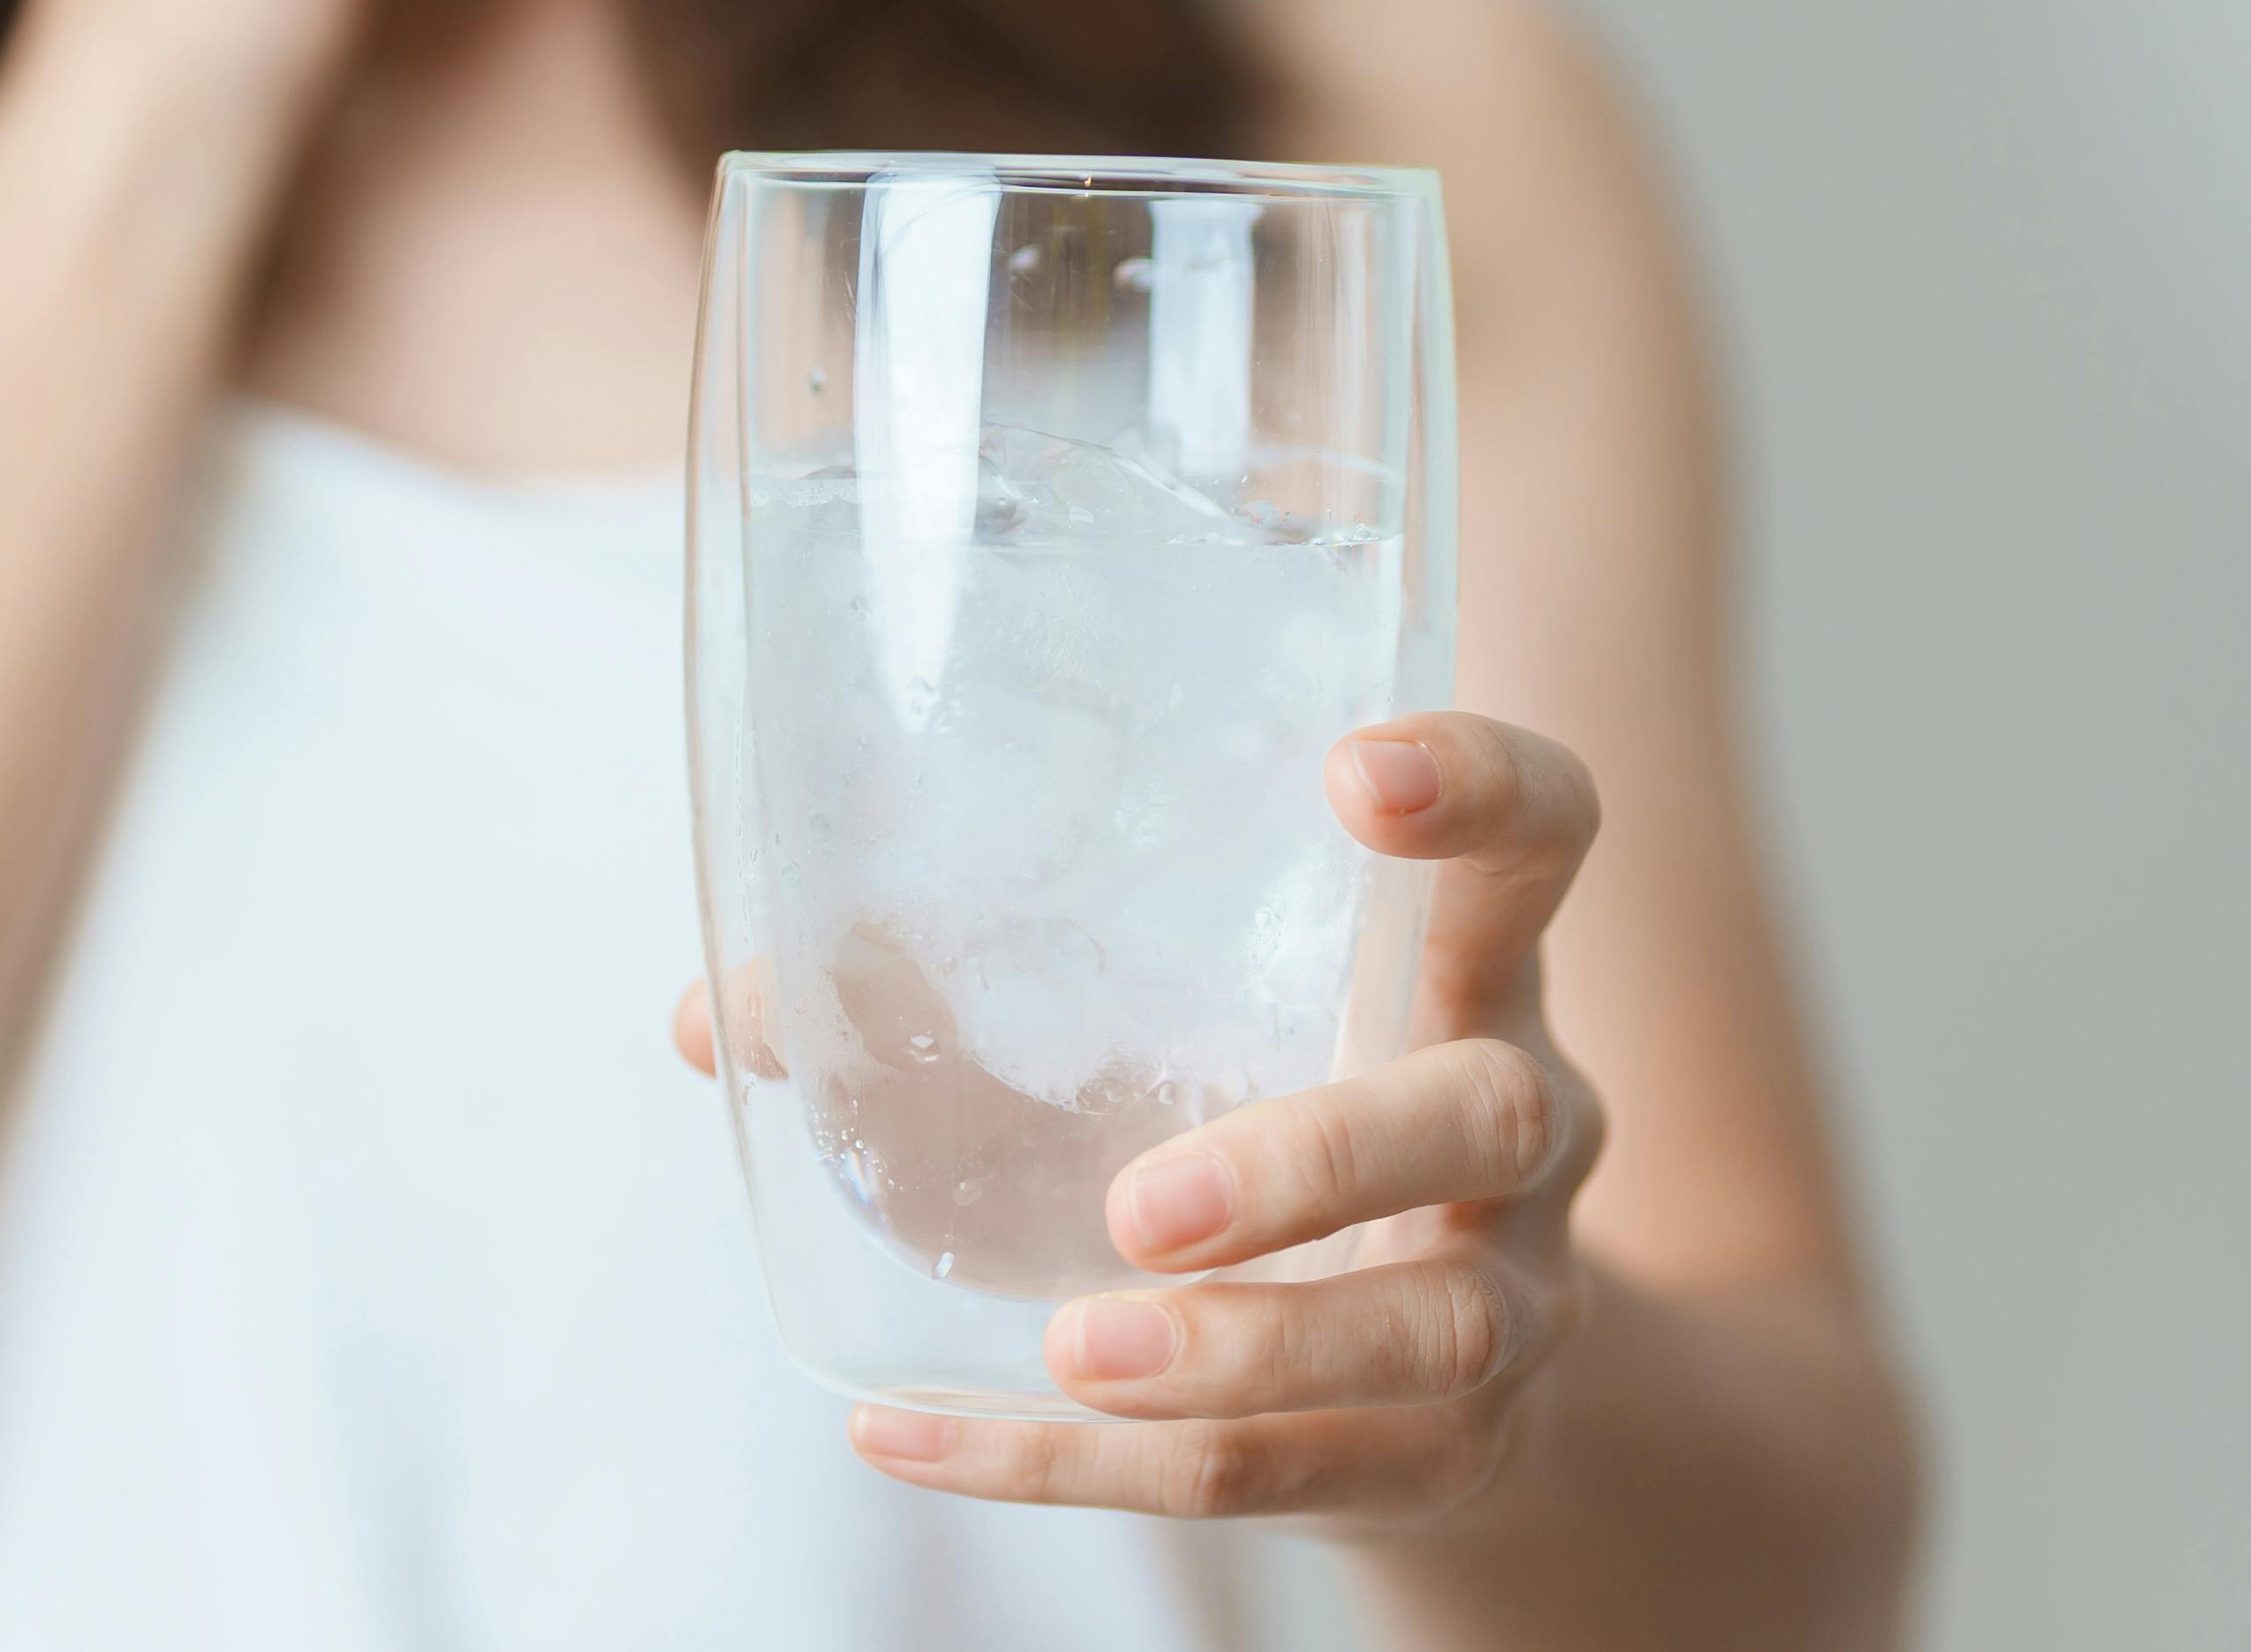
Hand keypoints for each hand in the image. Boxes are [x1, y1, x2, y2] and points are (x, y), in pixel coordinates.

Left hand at [673, 712, 1608, 1525]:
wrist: (1464, 1386)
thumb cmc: (1275, 1134)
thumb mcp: (1179, 1038)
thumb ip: (956, 1002)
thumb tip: (712, 1009)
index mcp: (1460, 970)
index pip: (1538, 839)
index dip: (1477, 790)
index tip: (1351, 773)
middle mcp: (1519, 1123)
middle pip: (1483, 1111)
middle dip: (1316, 1160)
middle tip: (1140, 1206)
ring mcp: (1507, 1299)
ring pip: (1423, 1329)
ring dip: (1243, 1351)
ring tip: (1081, 1351)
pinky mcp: (1443, 1455)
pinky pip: (1284, 1478)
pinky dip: (1084, 1471)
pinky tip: (920, 1437)